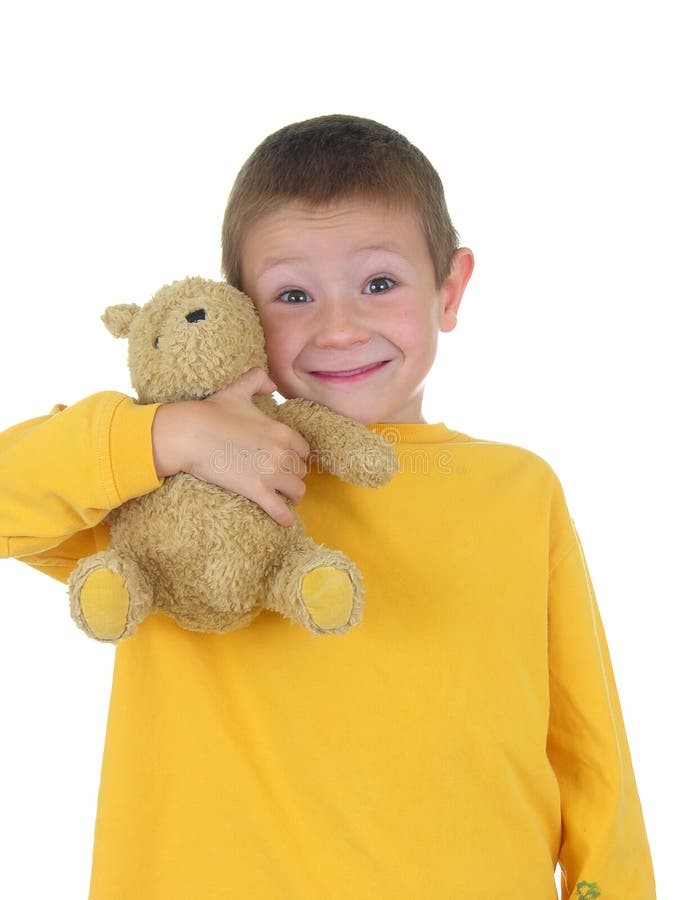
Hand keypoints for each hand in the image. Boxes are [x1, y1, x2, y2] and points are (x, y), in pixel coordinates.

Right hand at [151, 368, 310, 525]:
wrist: (190, 434)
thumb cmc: (211, 412)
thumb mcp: (237, 390)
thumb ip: (257, 380)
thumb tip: (271, 384)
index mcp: (281, 431)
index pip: (304, 450)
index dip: (297, 456)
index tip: (288, 460)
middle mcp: (282, 452)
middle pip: (302, 471)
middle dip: (293, 475)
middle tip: (283, 480)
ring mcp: (271, 473)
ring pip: (297, 491)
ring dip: (292, 495)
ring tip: (285, 498)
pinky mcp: (257, 491)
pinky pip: (280, 510)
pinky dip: (285, 518)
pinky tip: (287, 522)